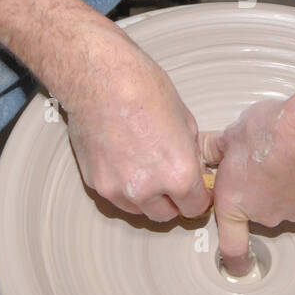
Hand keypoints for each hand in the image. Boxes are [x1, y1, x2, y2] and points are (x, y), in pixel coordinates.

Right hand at [58, 24, 210, 223]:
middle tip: (171, 183)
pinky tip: (124, 162)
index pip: (195, 208)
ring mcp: (118, 189)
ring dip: (146, 198)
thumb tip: (192, 166)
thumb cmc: (143, 89)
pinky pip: (115, 197)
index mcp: (179, 174)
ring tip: (145, 170)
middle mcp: (148, 189)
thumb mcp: (185, 120)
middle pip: (166, 215)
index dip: (198, 198)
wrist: (100, 79)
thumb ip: (189, 153)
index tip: (195, 193)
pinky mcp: (95, 183)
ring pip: (138, 210)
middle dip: (172, 201)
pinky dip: (122, 187)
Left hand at [199, 92, 294, 274]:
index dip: (233, 259)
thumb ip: (216, 148)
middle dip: (258, 190)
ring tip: (286, 153)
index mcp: (235, 202)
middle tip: (260, 162)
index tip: (235, 266)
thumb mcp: (232, 134)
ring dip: (284, 184)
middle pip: (258, 210)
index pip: (231, 244)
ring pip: (286, 201)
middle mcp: (265, 214)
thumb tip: (207, 151)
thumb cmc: (272, 132)